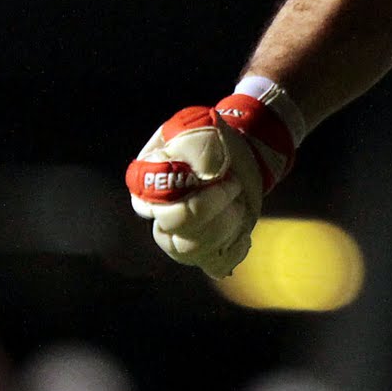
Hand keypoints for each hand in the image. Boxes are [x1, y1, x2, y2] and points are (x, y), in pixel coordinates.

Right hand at [125, 94, 295, 277]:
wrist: (243, 155)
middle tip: (234, 184)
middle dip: (213, 205)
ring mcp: (180, 239)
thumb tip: (205, 174)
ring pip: (194, 249)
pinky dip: (234, 248)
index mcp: (148, 186)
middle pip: (176, 227)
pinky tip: (241, 229)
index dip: (192, 193)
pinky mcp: (206, 251)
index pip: (154, 204)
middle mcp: (158, 217)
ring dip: (226, 222)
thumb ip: (197, 144)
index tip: (221, 172)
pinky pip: (215, 263)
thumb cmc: (217, 141)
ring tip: (238, 201)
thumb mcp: (204, 127)